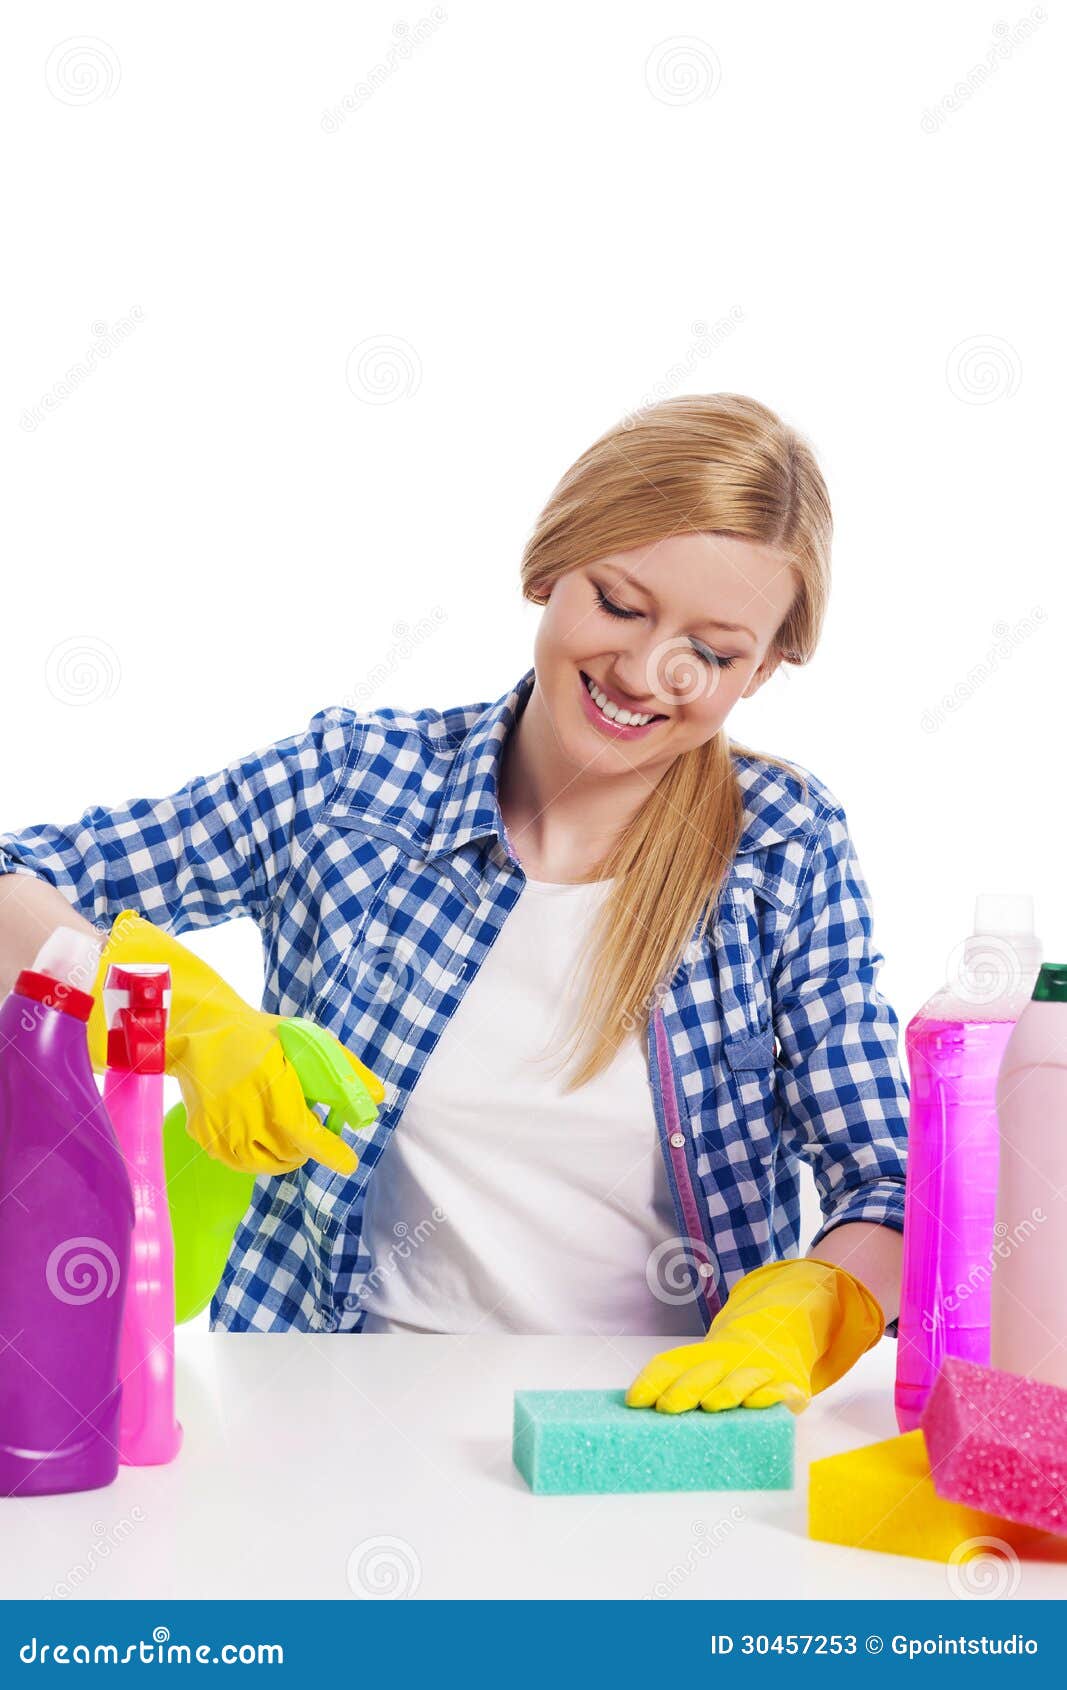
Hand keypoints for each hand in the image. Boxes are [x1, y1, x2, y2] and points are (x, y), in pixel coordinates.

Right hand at [88, 909, 367, 1176]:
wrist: (201, 1030)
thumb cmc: (261, 1034)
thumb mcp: (307, 1040)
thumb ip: (345, 1070)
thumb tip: (378, 1097)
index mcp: (269, 1084)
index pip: (303, 1131)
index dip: (328, 1151)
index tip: (349, 1162)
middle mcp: (242, 1110)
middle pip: (287, 1154)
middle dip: (307, 1149)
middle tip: (311, 1130)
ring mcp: (219, 1126)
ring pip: (264, 1164)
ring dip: (285, 1156)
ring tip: (289, 1134)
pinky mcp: (203, 1134)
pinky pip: (238, 1162)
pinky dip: (257, 1156)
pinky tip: (263, 1136)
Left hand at [625, 1256, 884, 1413]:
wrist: (779, 1333)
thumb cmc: (732, 1364)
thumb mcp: (704, 1365)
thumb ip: (676, 1383)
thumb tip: (635, 1410)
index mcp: (701, 1356)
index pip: (670, 1363)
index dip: (651, 1381)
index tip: (633, 1401)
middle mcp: (728, 1359)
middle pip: (704, 1372)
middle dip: (685, 1389)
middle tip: (667, 1407)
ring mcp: (758, 1370)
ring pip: (742, 1379)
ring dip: (726, 1390)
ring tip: (712, 1403)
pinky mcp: (788, 1383)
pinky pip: (780, 1389)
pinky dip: (771, 1395)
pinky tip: (760, 1403)